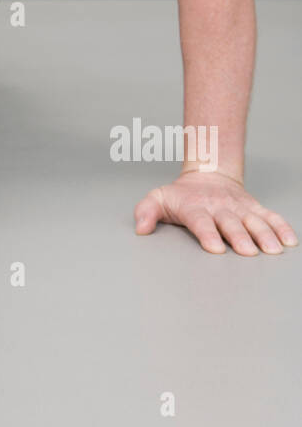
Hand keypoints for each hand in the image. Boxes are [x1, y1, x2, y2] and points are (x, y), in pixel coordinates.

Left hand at [134, 170, 297, 255]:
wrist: (208, 174)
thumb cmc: (181, 195)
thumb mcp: (158, 198)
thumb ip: (146, 211)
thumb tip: (140, 228)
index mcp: (195, 206)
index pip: (200, 221)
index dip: (208, 234)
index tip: (215, 248)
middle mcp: (219, 207)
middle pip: (230, 222)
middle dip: (240, 237)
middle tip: (248, 251)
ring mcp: (239, 207)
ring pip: (254, 220)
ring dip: (265, 234)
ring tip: (273, 250)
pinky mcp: (254, 208)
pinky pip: (270, 216)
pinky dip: (281, 227)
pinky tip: (290, 241)